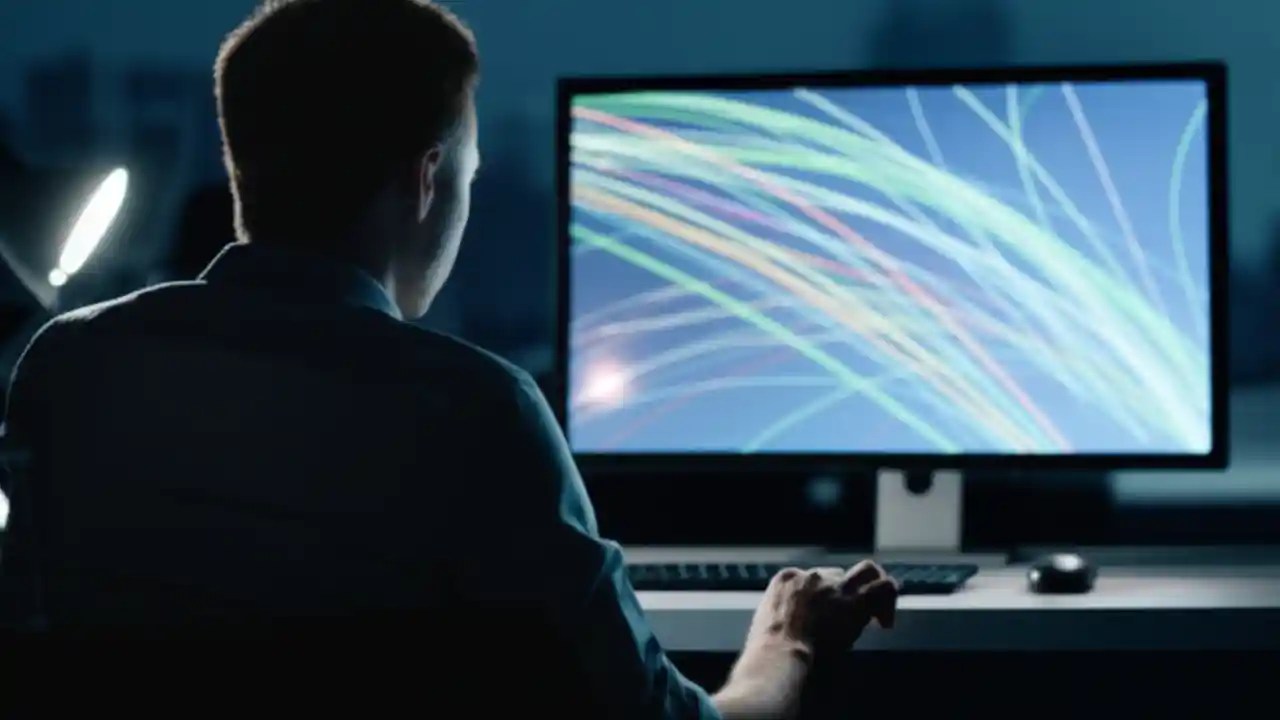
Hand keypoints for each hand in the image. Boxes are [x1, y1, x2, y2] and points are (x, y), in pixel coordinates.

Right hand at [712, 561, 897, 718]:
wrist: (779, 657)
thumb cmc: (770, 654)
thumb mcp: (769, 626)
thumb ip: (785, 619)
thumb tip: (795, 632)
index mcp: (786, 580)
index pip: (813, 578)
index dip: (824, 598)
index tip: (825, 619)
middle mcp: (811, 576)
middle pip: (838, 574)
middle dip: (847, 593)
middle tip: (853, 618)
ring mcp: (834, 585)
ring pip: (867, 570)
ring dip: (875, 587)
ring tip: (880, 613)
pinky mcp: (855, 599)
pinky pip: (882, 587)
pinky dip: (888, 601)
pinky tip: (885, 623)